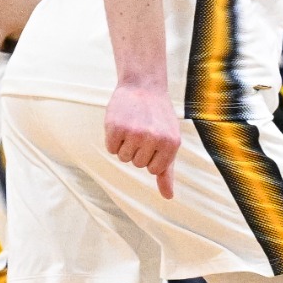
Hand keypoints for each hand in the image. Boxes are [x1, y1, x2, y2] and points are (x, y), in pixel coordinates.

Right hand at [105, 82, 179, 198]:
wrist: (143, 86)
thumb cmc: (158, 117)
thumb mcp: (169, 141)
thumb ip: (167, 170)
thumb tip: (167, 196)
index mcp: (171, 144)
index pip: (152, 169)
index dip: (149, 156)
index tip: (152, 140)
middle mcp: (154, 139)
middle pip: (136, 163)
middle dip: (136, 149)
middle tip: (141, 129)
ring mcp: (134, 133)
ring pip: (123, 157)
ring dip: (124, 145)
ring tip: (131, 127)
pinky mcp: (116, 127)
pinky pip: (110, 148)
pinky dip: (112, 139)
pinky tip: (120, 124)